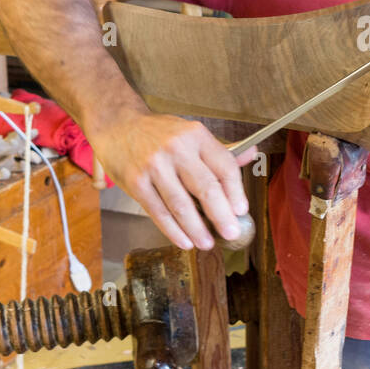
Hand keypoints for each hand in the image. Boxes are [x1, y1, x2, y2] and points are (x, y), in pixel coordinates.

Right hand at [90, 110, 256, 250]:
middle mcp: (177, 148)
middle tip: (231, 234)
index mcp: (196, 135)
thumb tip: (252, 155)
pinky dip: (173, 230)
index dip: (236, 192)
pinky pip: (158, 212)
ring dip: (197, 229)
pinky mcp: (135, 181)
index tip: (241, 211)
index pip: (224, 166)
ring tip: (207, 243)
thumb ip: (219, 149)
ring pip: (181, 205)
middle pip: (206, 188)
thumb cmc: (159, 133)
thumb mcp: (191, 134)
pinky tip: (184, 241)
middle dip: (221, 216)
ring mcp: (154, 165)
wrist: (117, 125)